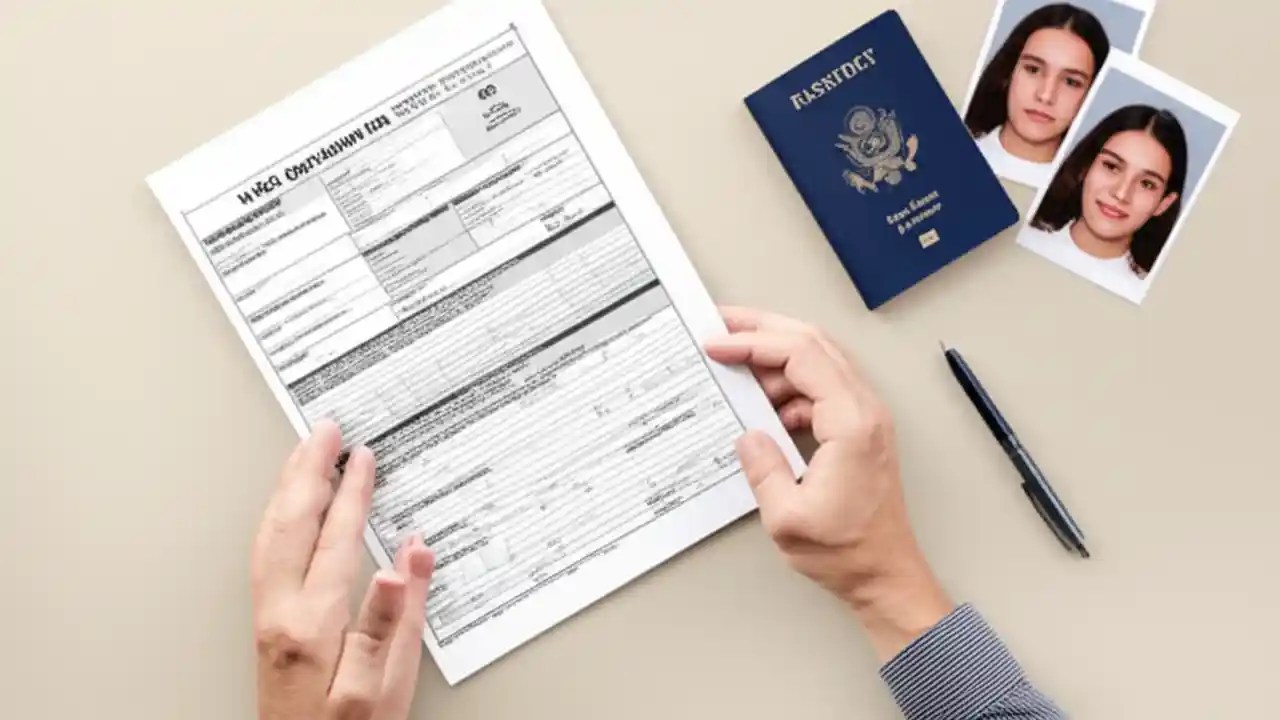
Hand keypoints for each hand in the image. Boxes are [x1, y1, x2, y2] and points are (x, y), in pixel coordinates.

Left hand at [251, 420, 435, 719]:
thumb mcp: (387, 688)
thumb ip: (396, 621)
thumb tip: (405, 559)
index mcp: (312, 624)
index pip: (334, 539)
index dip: (351, 493)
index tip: (363, 457)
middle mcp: (280, 615)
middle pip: (289, 524)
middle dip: (308, 471)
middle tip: (325, 431)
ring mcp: (268, 621)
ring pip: (271, 536)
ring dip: (289, 489)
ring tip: (307, 454)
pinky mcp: (268, 629)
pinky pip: (266, 553)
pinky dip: (279, 518)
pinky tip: (290, 509)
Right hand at [704, 306, 952, 660]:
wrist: (885, 574)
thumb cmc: (848, 552)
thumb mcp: (787, 517)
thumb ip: (762, 468)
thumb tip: (746, 434)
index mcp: (851, 423)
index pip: (801, 355)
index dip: (754, 343)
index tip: (718, 344)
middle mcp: (864, 410)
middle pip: (812, 343)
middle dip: (763, 329)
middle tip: (722, 323)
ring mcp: (864, 417)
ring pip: (817, 361)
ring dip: (773, 356)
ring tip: (734, 363)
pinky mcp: (858, 430)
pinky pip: (820, 388)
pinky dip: (787, 384)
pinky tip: (761, 406)